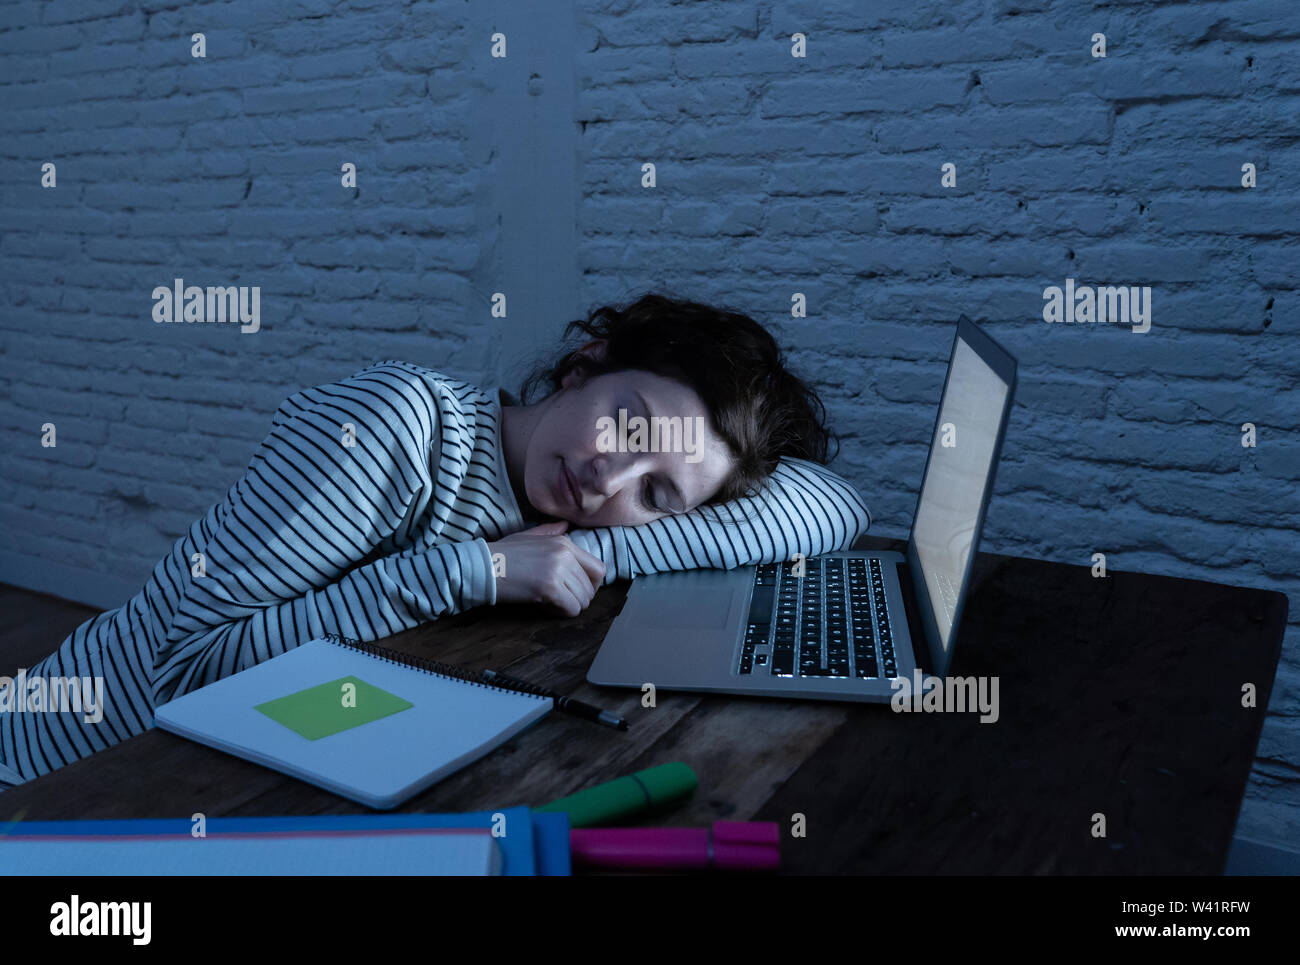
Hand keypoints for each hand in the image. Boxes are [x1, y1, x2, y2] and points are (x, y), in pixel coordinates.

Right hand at [487, 520, 605, 616]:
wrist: (481, 566)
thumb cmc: (501, 554)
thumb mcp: (528, 536)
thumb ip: (550, 531)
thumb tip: (565, 525)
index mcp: (564, 542)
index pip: (598, 568)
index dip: (591, 584)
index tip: (577, 590)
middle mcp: (565, 554)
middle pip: (592, 587)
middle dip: (579, 598)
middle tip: (560, 599)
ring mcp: (558, 570)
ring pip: (583, 600)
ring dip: (569, 606)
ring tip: (550, 601)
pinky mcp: (549, 587)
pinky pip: (571, 609)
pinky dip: (561, 613)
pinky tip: (546, 606)